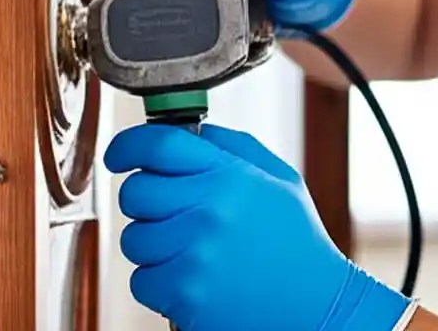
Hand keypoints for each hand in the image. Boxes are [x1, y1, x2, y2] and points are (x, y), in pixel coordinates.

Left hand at [105, 124, 408, 330]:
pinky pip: (141, 281)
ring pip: (134, 239)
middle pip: (136, 192)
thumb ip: (236, 149)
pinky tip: (195, 281)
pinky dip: (160, 285)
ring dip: (154, 248)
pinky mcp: (184, 291)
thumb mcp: (281, 180)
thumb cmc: (296, 243)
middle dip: (146, 203)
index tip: (120, 156)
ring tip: (193, 254)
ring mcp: (195, 251)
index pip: (160, 145)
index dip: (128, 145)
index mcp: (233, 175)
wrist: (316, 304)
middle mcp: (211, 208)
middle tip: (173, 215)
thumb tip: (195, 132)